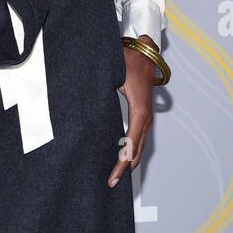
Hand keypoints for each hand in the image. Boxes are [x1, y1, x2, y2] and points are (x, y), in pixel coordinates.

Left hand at [107, 34, 155, 188]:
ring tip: (116, 176)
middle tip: (111, 183)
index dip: (122, 163)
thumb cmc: (129, 58)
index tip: (113, 177)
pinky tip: (122, 157)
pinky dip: (132, 150)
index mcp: (139, 111)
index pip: (131, 144)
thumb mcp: (113, 74)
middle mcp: (145, 117)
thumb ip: (100, 89)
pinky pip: (139, 137)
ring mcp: (146, 116)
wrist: (145, 49)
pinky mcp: (143, 113)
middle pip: (137, 150)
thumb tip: (85, 106)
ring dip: (129, 161)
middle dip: (125, 168)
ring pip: (140, 146)